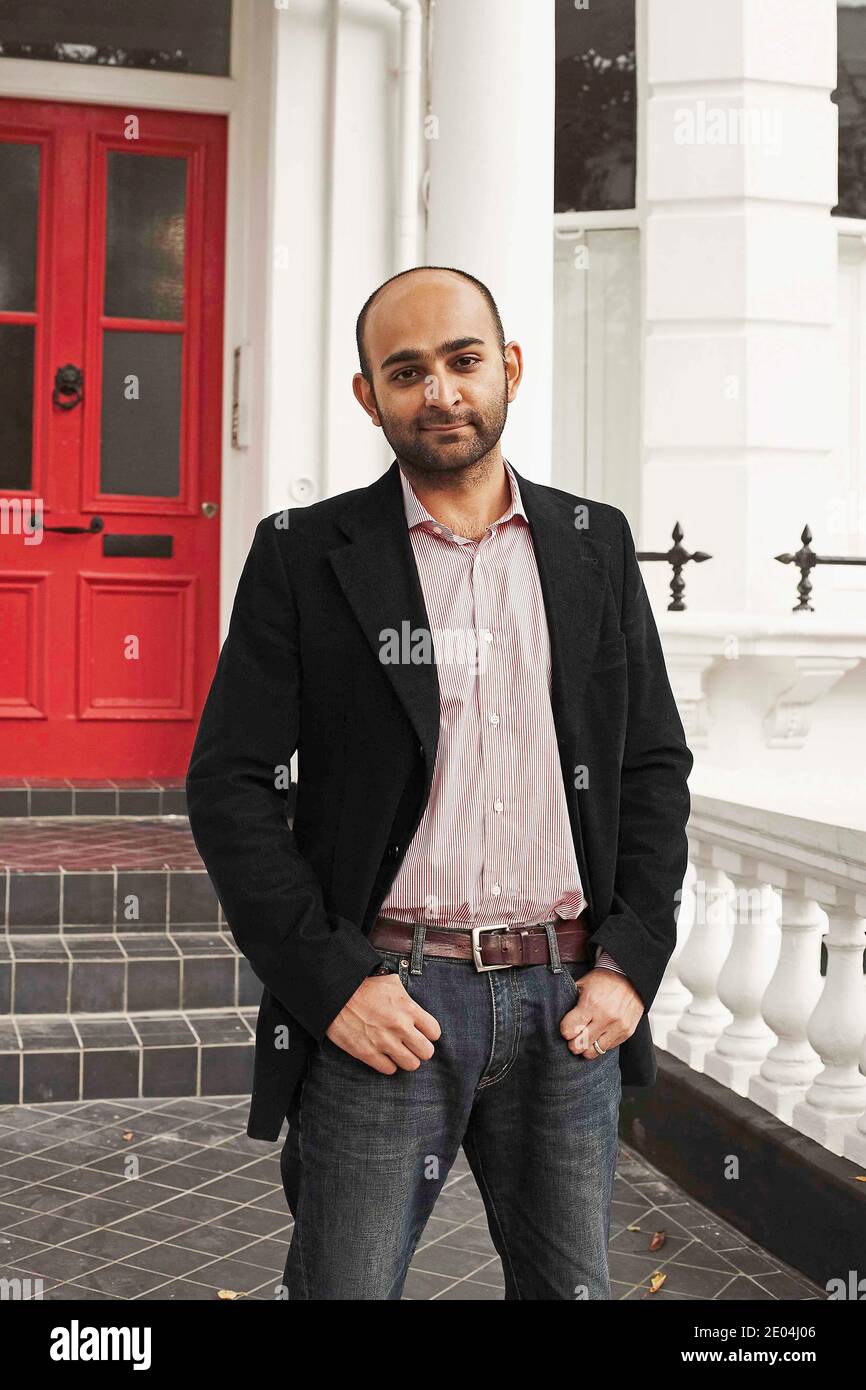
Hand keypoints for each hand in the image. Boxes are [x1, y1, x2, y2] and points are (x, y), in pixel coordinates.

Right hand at [325, 973, 441, 1073]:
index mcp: (409, 1009)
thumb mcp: (392, 983)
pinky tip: (383, 1055)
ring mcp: (384, 1042)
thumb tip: (414, 1008)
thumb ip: (407, 999)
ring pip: (411, 1065)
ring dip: (405, 1059)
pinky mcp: (368, 1053)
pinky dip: (388, 1064)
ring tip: (397, 1051)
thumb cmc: (364, 985)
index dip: (428, 1033)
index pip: (434, 1032)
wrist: (336, 993)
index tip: (421, 1032)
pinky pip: (389, 1070)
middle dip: (420, 1049)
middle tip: (411, 1044)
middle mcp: (400, 1027)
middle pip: (427, 1052)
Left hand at [560, 967, 644, 1058]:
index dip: (565, 1030)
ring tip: (586, 1038)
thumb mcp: (583, 984)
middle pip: (579, 1045)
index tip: (567, 1027)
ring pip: (593, 1052)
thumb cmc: (604, 980)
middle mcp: (605, 1018)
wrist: (631, 977)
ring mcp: (617, 1027)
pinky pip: (608, 1048)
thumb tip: (555, 1012)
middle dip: (573, 1042)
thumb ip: (570, 999)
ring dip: (586, 1048)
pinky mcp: (626, 1032)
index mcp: (591, 1004)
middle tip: (574, 1036)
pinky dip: (601, 1044)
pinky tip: (599, 1034)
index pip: (569, 1030)